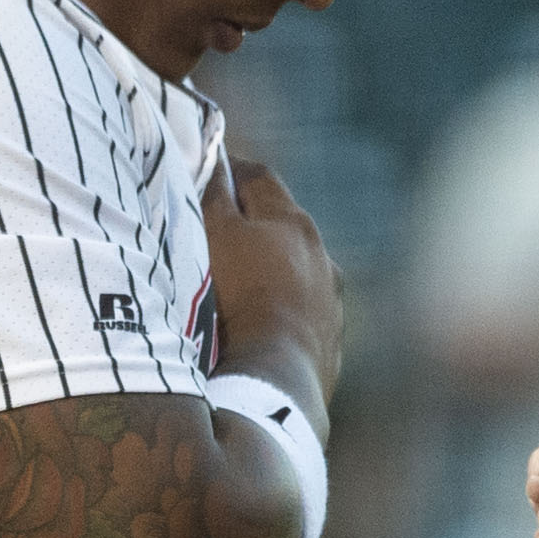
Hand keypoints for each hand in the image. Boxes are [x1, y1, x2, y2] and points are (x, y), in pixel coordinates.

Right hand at [202, 160, 342, 411]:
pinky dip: (283, 308)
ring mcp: (330, 299)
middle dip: (253, 220)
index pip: (258, 177)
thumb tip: (214, 158)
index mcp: (292, 221)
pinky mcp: (330, 340)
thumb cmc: (237, 298)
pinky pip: (303, 313)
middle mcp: (321, 255)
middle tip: (217, 227)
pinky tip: (261, 324)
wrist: (273, 379)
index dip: (230, 170)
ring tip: (238, 283)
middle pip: (283, 223)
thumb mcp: (213, 237)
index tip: (208, 172)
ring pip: (298, 269)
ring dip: (272, 268)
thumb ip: (214, 195)